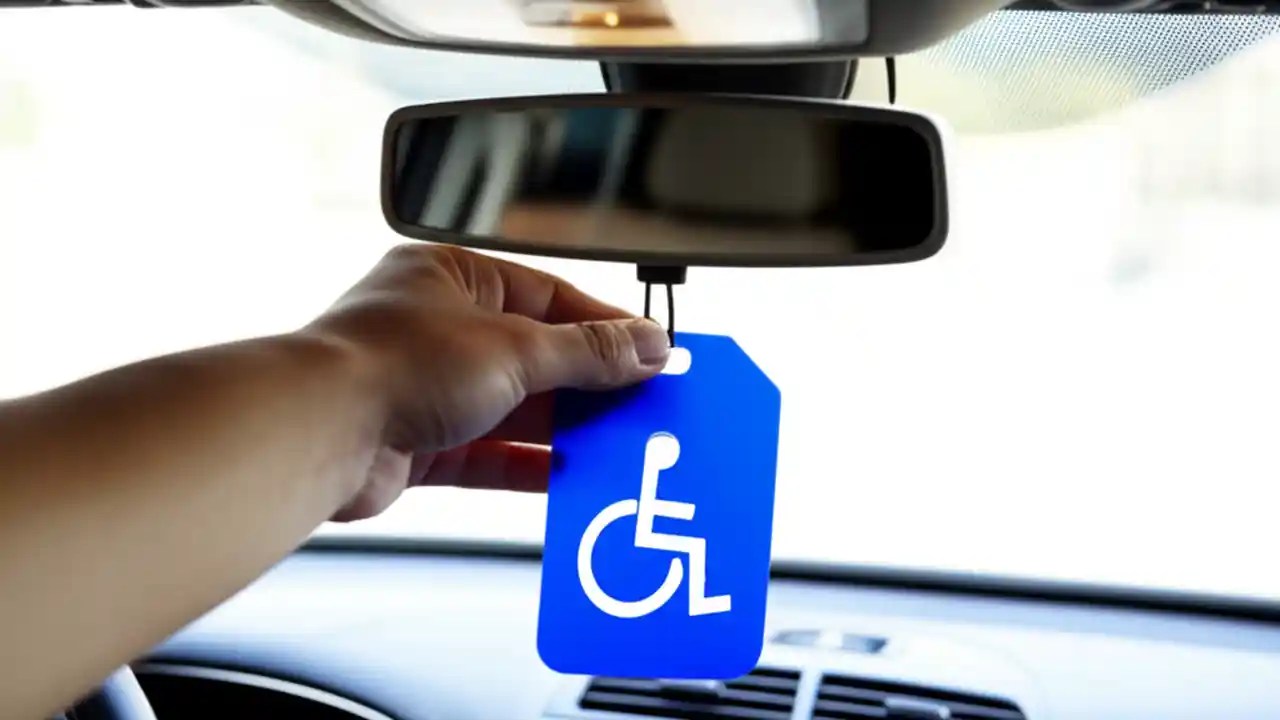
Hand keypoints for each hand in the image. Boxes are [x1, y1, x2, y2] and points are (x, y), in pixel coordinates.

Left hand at [307, 244, 670, 520]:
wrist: (316, 433)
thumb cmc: (391, 363)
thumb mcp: (515, 349)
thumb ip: (587, 352)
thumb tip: (646, 344)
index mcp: (452, 277)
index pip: (548, 295)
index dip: (603, 325)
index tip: (649, 352)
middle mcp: (436, 327)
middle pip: (533, 354)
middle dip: (586, 382)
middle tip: (640, 402)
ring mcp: (424, 387)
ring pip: (512, 408)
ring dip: (560, 428)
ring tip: (614, 443)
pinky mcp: (416, 443)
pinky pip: (486, 455)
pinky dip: (526, 465)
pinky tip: (566, 475)